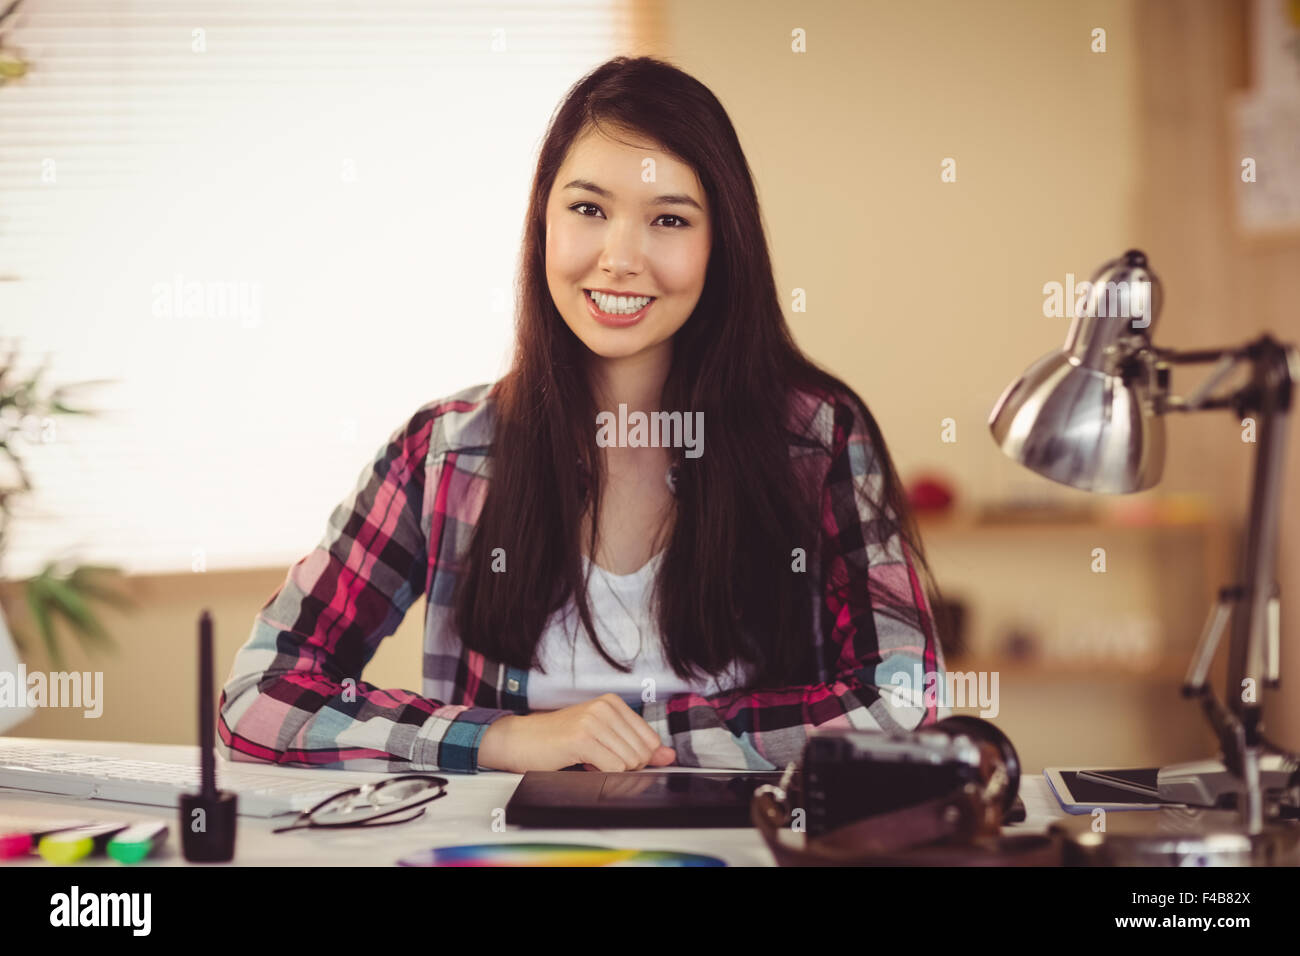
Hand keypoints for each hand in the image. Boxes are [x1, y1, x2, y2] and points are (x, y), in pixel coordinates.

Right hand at [478, 694, 675, 772]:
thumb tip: (670, 756)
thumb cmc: (558, 740)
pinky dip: (600, 775)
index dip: (636, 758)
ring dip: (610, 771)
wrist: (519, 740)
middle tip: (596, 760)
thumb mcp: (602, 739)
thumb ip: (638, 747)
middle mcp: (606, 706)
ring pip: (630, 762)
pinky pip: (613, 768)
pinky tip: (581, 764)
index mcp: (613, 702)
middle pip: (643, 753)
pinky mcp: (582, 738)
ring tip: (586, 760)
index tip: (611, 755)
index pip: (651, 740)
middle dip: (624, 767)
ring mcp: (594, 720)